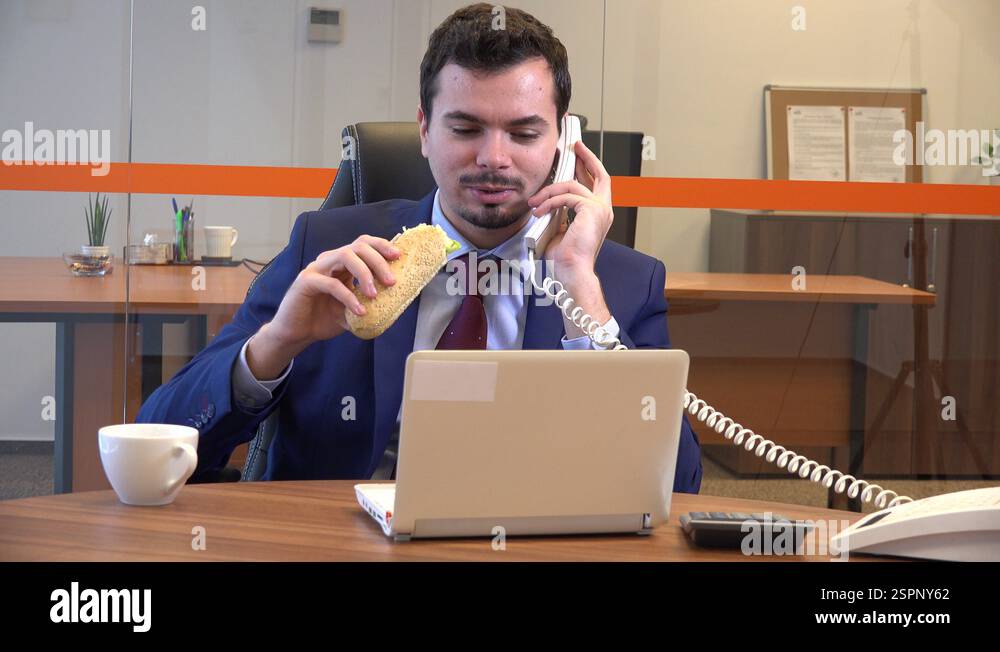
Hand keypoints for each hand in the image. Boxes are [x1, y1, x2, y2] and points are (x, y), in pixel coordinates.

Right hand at [247, 235, 399, 378]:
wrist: (296, 334)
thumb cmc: (324, 319)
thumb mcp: (354, 310)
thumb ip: (370, 303)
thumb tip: (397, 304)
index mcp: (342, 264)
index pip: (363, 244)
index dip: (381, 246)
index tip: (398, 256)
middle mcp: (330, 261)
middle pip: (357, 247)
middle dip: (378, 260)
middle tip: (391, 281)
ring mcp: (317, 269)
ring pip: (344, 256)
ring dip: (364, 273)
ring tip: (374, 294)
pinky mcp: (306, 282)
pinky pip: (331, 283)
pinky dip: (348, 297)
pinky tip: (359, 311)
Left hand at [526, 139, 613, 285]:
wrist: (572, 271)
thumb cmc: (567, 259)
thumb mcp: (561, 229)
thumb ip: (560, 213)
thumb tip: (549, 203)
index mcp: (598, 215)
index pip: (597, 185)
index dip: (589, 167)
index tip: (579, 155)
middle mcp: (604, 210)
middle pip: (599, 174)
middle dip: (586, 157)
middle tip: (575, 146)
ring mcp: (600, 210)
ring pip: (573, 186)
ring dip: (549, 192)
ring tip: (535, 203)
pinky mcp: (591, 210)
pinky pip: (566, 196)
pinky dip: (549, 202)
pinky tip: (539, 211)